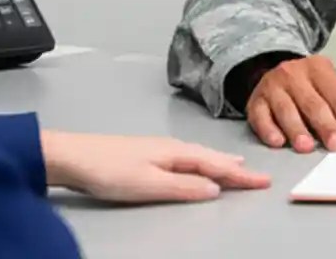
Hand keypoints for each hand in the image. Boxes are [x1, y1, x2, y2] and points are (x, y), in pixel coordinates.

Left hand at [40, 131, 270, 202]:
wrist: (71, 155)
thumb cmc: (109, 170)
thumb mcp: (150, 184)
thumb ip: (184, 186)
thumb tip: (215, 188)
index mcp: (176, 153)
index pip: (216, 165)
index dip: (240, 176)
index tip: (263, 182)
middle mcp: (171, 147)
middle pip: (210, 157)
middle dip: (235, 168)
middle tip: (257, 176)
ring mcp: (157, 148)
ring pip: (198, 155)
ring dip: (218, 163)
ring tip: (235, 167)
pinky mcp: (145, 154)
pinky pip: (185, 157)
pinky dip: (200, 161)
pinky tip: (196, 164)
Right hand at [247, 55, 335, 152]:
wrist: (270, 67)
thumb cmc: (310, 85)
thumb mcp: (335, 89)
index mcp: (320, 69)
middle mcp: (295, 74)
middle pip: (314, 103)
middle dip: (326, 126)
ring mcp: (273, 87)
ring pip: (286, 109)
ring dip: (297, 129)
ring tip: (307, 147)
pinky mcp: (255, 100)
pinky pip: (260, 115)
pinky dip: (268, 129)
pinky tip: (277, 142)